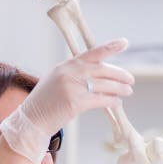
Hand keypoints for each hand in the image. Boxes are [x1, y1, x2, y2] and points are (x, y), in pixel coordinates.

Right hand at [0, 39, 134, 163]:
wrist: (32, 120)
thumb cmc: (46, 103)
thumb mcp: (57, 81)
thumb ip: (75, 75)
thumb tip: (98, 77)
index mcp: (66, 65)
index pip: (92, 52)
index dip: (110, 47)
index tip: (124, 43)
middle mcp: (69, 73)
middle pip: (102, 70)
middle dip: (119, 74)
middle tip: (130, 80)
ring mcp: (72, 87)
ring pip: (104, 85)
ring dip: (119, 89)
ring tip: (127, 92)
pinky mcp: (75, 102)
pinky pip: (100, 100)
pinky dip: (111, 101)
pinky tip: (116, 103)